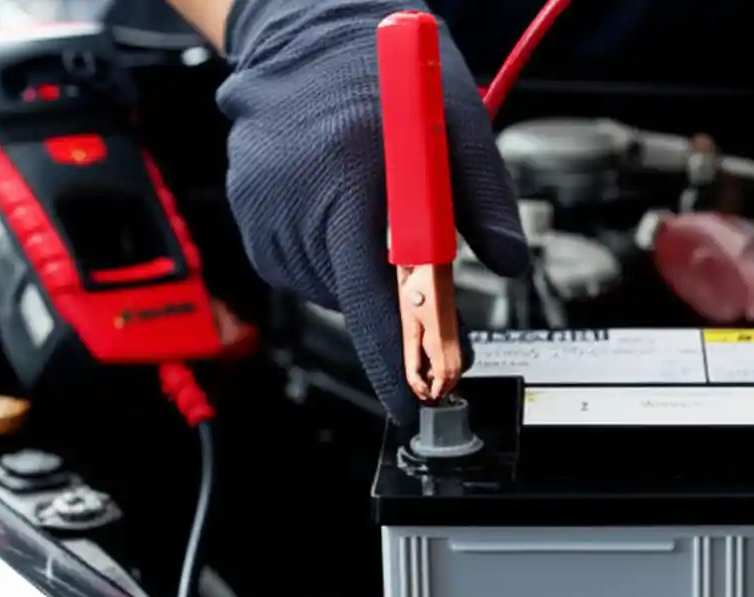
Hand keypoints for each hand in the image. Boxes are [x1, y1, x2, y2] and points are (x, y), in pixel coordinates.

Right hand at [215, 0, 528, 426]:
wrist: (306, 28)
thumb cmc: (386, 70)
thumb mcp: (459, 124)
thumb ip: (487, 202)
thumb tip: (508, 266)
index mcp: (350, 182)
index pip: (372, 303)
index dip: (395, 364)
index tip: (415, 402)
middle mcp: (295, 201)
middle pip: (350, 299)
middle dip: (388, 297)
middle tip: (415, 260)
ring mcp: (260, 207)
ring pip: (322, 286)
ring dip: (354, 272)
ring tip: (370, 213)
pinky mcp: (244, 208)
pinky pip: (293, 262)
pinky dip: (323, 253)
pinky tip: (339, 209)